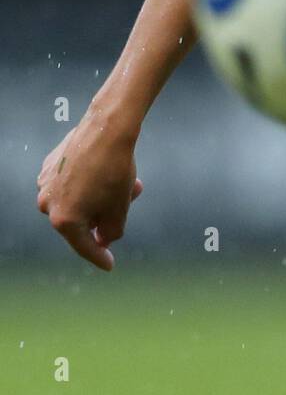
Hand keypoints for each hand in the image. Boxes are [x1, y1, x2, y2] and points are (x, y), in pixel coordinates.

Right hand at [36, 107, 143, 270]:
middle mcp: (48, 203)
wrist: (107, 129)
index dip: (100, 257)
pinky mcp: (50, 165)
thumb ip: (111, 232)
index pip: (84, 247)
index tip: (110, 265)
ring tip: (130, 183)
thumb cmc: (114, 171)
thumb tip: (103, 238)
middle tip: (129, 204)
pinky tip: (108, 171)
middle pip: (81, 220)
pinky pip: (72, 182)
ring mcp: (46, 183)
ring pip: (78, 199)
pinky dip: (89, 182)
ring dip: (102, 196)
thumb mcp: (119, 209)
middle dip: (107, 214)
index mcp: (64, 220)